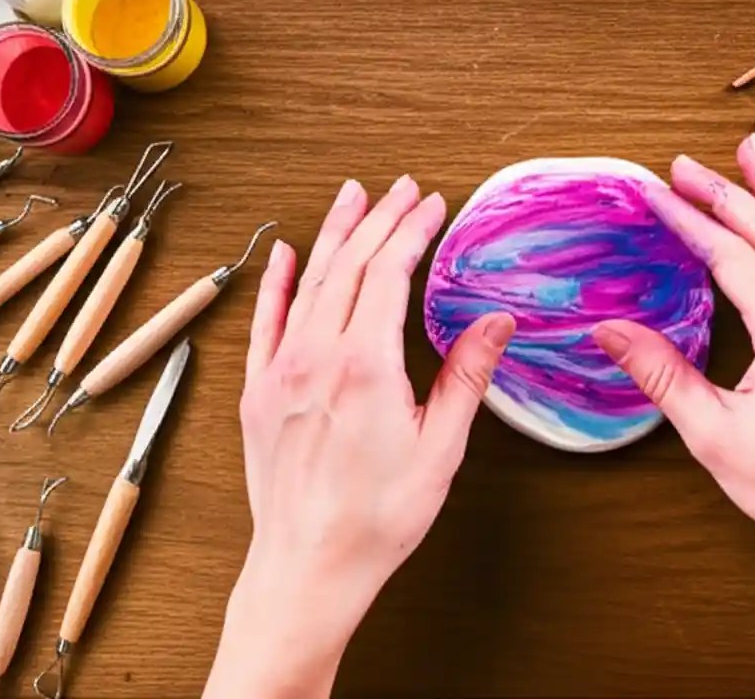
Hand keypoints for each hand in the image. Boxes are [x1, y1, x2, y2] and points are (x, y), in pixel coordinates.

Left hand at [205, 177, 514, 698]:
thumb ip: (465, 376)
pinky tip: (285, 256)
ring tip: (350, 199)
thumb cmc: (377, 518)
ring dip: (332, 236)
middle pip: (349, 266)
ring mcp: (280, 371)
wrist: (309, 566)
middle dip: (377, 219)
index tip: (429, 204)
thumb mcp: (440, 447)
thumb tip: (496, 323)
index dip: (411, 231)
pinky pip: (265, 322)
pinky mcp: (259, 393)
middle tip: (398, 189)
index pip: (389, 273)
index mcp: (364, 364)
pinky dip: (277, 283)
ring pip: (308, 283)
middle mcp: (315, 356)